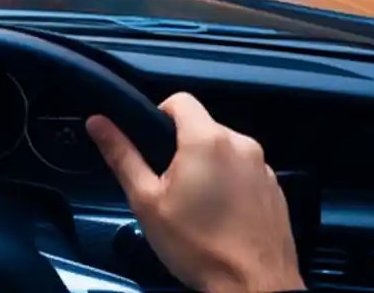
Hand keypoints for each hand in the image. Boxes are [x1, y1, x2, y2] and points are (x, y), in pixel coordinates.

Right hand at [86, 93, 302, 292]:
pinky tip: (219, 215)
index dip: (158, 116)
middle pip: (201, 126)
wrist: (253, 286)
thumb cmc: (201, 248)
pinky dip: (229, 184)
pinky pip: (243, 171)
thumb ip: (122, 155)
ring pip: (223, 150)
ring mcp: (262, 166)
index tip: (152, 145)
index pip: (179, 100)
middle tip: (169, 187)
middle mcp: (240, 145)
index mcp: (206, 140)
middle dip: (181, 149)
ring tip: (195, 207)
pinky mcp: (274, 187)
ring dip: (206, 167)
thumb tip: (99, 124)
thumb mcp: (147, 201)